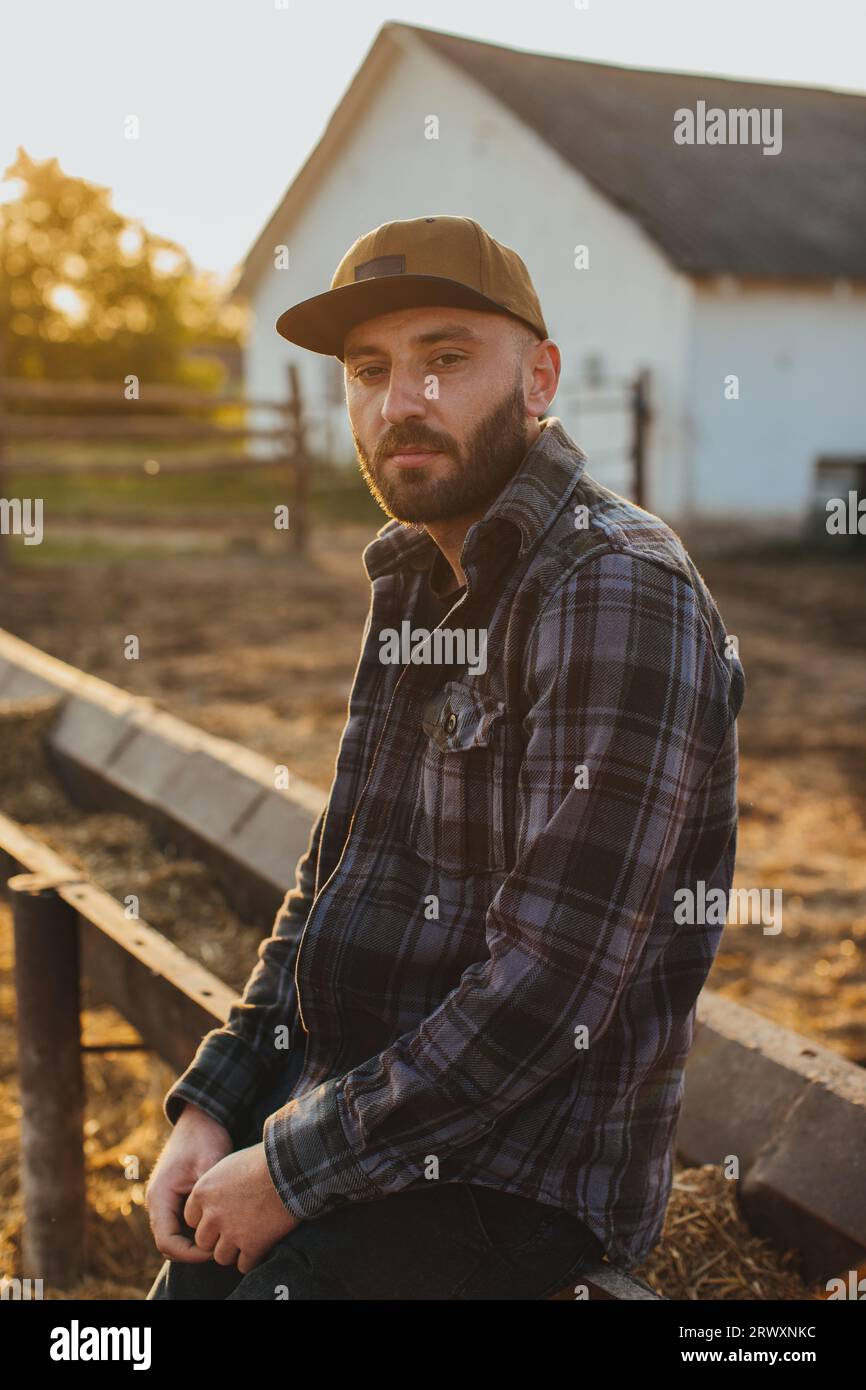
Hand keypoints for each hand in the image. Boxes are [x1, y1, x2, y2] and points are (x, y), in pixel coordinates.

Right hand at [145, 1103, 233, 1262]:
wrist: (201, 1118)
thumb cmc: (205, 1138)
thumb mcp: (209, 1165)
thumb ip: (208, 1196)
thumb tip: (215, 1227)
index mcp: (159, 1197)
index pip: (167, 1242)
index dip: (190, 1253)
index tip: (215, 1249)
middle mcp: (157, 1203)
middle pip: (169, 1245)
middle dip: (194, 1252)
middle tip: (222, 1248)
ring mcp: (164, 1201)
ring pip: (175, 1237)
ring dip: (195, 1243)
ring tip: (221, 1239)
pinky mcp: (174, 1199)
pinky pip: (180, 1226)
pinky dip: (196, 1231)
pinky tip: (218, 1226)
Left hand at [184, 1142, 300, 1273]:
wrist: (290, 1167)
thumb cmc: (262, 1160)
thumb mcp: (229, 1165)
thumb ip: (215, 1187)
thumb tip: (213, 1201)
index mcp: (202, 1192)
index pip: (191, 1219)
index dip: (207, 1219)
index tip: (221, 1215)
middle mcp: (212, 1215)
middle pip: (204, 1241)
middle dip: (218, 1238)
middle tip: (235, 1229)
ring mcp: (232, 1232)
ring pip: (221, 1257)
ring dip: (234, 1250)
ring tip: (249, 1237)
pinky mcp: (252, 1245)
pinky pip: (244, 1265)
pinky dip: (252, 1258)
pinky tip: (262, 1244)